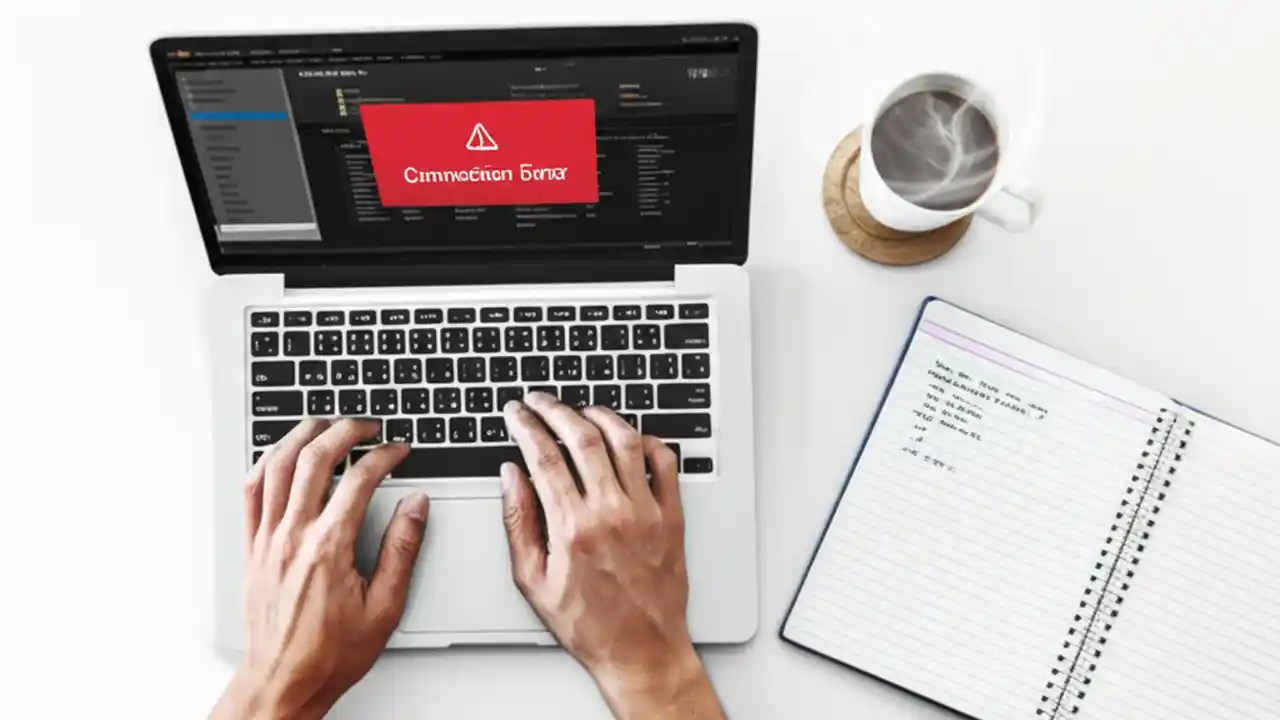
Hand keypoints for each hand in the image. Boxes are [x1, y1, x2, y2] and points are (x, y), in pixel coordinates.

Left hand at [211, 419, 426, 719]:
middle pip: (314, 458)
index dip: (385, 456)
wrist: (284, 681)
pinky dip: (266, 463)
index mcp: (329, 548)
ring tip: (324, 424)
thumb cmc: (331, 653)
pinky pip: (251, 492)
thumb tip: (415, 506)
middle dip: (345, 431)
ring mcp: (267, 539)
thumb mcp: (385, 607)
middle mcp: (293, 536)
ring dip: (302, 436)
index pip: (359, 479)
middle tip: (367, 426)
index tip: (399, 451)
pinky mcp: (253, 548)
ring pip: (277, 466)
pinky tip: (280, 454)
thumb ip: (403, 549)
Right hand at [500, 393, 723, 718]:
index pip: (544, 457)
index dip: (525, 425)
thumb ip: (518, 522)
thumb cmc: (588, 624)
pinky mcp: (671, 517)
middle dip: (555, 409)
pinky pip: (665, 463)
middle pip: (582, 437)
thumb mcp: (533, 581)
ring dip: (599, 415)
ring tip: (580, 410)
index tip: (516, 412)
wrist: (640, 651)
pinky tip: (630, 437)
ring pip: (624, 440)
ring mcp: (646, 512)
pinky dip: (648, 440)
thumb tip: (510, 476)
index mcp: (571, 528)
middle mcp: (611, 513)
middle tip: (540, 400)